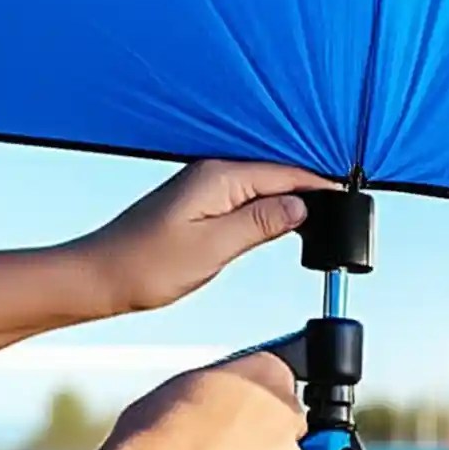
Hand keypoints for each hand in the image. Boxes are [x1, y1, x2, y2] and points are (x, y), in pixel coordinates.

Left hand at [72, 160, 337, 313]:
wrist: (100, 276)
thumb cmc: (146, 265)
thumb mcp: (213, 248)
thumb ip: (260, 224)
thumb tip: (300, 207)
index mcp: (218, 177)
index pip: (284, 174)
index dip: (319, 187)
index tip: (349, 198)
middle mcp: (212, 173)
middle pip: (276, 174)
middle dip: (310, 189)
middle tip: (344, 210)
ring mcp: (203, 186)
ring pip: (262, 185)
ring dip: (289, 198)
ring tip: (322, 216)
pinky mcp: (197, 202)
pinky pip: (245, 196)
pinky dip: (267, 207)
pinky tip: (280, 221)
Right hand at [83, 352, 306, 449]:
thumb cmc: (156, 432)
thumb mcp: (181, 389)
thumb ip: (213, 395)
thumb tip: (210, 407)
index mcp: (265, 371)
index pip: (273, 381)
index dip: (247, 402)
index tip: (230, 415)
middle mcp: (286, 409)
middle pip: (282, 423)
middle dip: (259, 437)